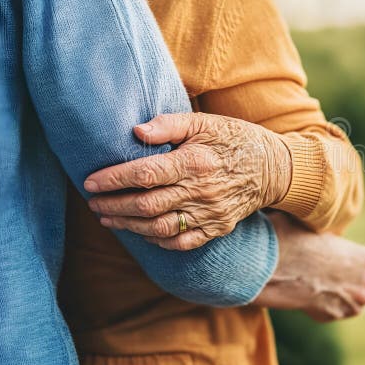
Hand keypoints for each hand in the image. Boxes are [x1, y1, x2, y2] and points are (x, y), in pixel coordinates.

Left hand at [84, 113, 291, 250]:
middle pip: (146, 205)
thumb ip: (168, 124)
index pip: (145, 174)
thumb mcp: (204, 122)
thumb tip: (135, 132)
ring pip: (158, 227)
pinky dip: (156, 239)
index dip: (113, 179)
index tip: (90, 182)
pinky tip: (140, 231)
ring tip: (107, 218)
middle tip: (92, 202)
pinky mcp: (216, 228)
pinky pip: (180, 242)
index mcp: (195, 161)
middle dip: (113, 205)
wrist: (273, 168)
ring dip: (127, 225)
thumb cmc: (233, 139)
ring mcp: (210, 213)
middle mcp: (201, 191)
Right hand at [253, 212, 364, 321]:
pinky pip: (330, 311)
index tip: (324, 255)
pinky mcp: (335, 317)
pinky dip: (320, 305)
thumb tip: (307, 211)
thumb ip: (321, 228)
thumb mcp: (312, 224)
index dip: (340, 256)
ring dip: (332, 293)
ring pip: (345, 298)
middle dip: (340, 277)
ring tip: (309, 281)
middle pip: (355, 280)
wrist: (276, 267)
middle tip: (317, 270)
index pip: (359, 258)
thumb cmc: (294, 239)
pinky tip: (305, 293)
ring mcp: (352, 303)